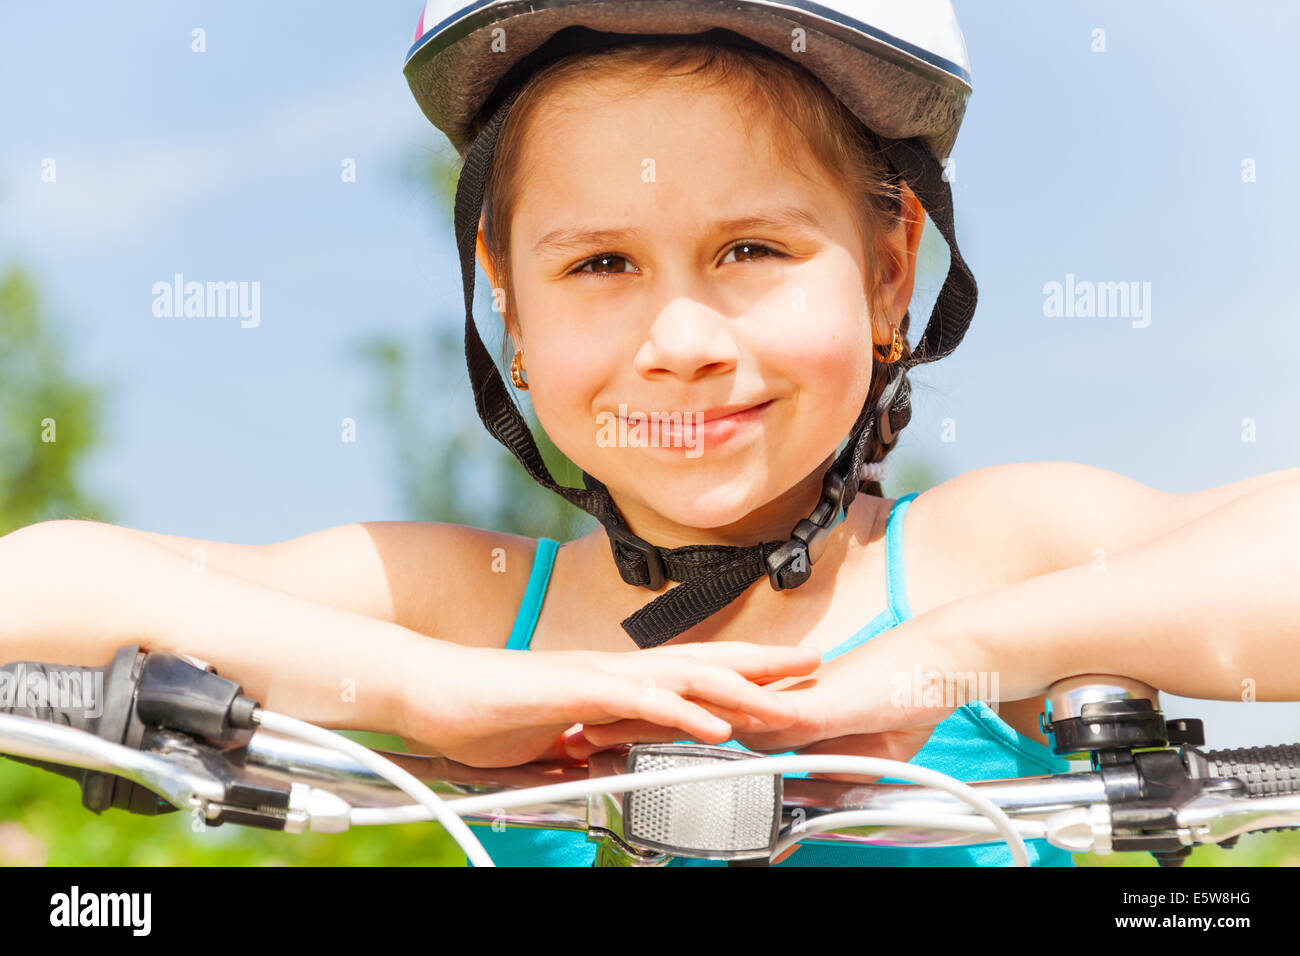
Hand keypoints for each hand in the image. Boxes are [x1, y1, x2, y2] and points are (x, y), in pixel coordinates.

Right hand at [398, 640, 819, 766]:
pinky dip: (682, 713)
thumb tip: (615, 764)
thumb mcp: (552, 744)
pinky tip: (716, 726)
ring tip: (785, 696)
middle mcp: (613, 673)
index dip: (737, 677)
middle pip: (702, 664)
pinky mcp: (575, 691)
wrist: (429, 692)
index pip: (688, 678)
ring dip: (737, 687)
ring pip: (682, 677)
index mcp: (612, 686)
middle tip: (812, 664)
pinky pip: (638, 701)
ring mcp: (597, 677)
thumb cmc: (483, 714)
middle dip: (760, 665)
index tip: (781, 680)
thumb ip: (588, 748)